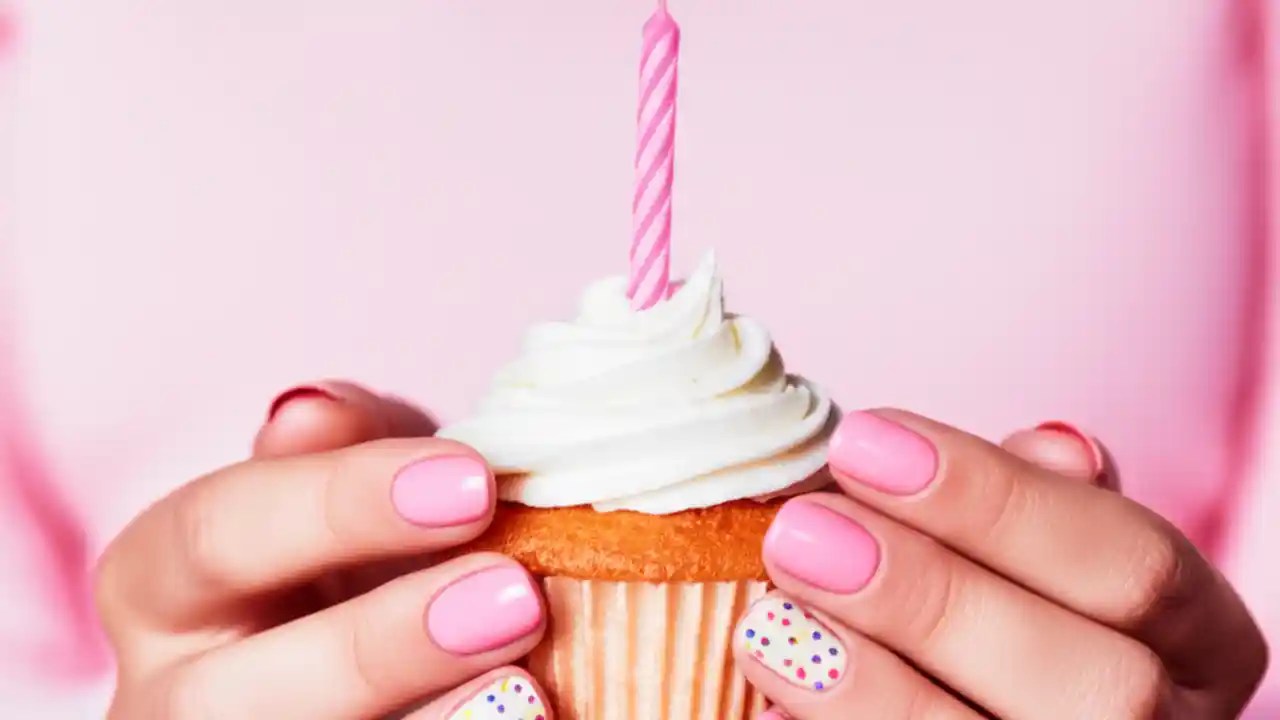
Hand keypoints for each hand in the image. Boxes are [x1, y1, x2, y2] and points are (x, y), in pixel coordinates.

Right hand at [96, 381, 551, 718]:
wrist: (351, 661)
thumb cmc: (342, 558)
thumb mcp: (338, 489)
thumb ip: (338, 445)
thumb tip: (313, 410)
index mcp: (157, 588)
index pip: (214, 535)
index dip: (338, 504)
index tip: (472, 481)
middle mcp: (172, 694)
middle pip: (235, 691)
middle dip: (381, 644)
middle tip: (514, 596)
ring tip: (530, 685)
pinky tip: (529, 716)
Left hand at [737, 411, 1266, 718]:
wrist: (979, 689)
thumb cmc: (1004, 601)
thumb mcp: (1039, 545)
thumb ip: (1037, 504)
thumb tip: (1050, 445)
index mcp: (1197, 638)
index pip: (1133, 566)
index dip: (996, 501)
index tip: (861, 443)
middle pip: (1095, 680)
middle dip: (931, 596)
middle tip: (799, 533)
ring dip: (873, 686)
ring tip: (768, 621)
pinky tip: (773, 698)